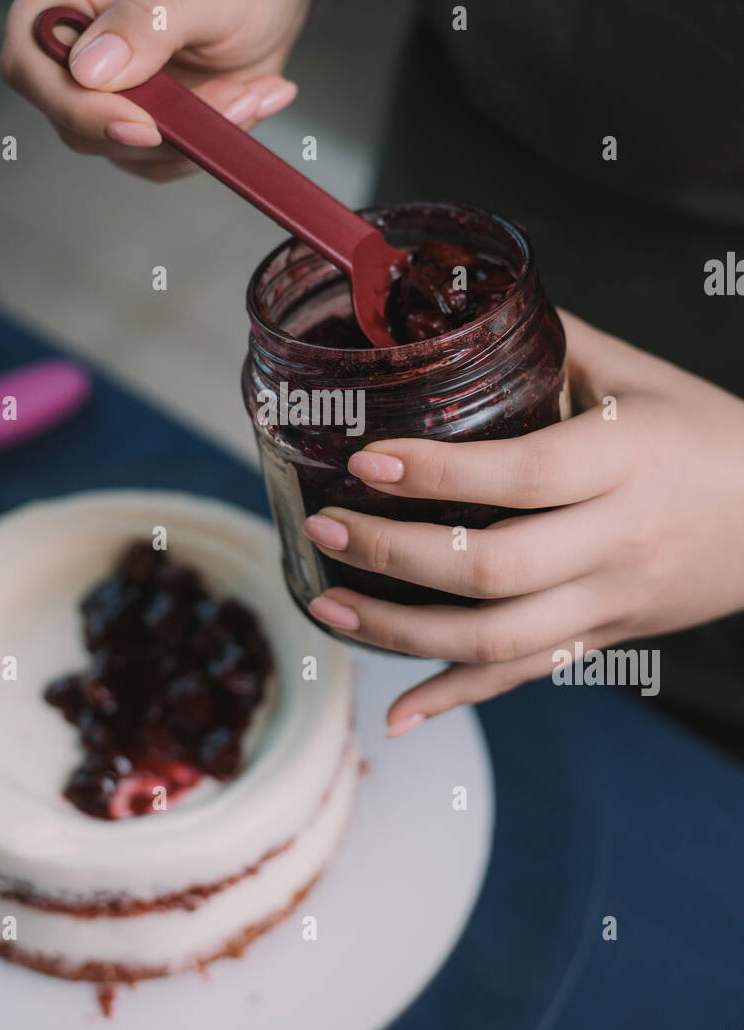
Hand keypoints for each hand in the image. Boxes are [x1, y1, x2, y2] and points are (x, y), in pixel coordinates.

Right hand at [0, 0, 312, 181]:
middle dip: (156, 126)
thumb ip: (147, 20)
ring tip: (254, 93)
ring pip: (118, 146)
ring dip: (193, 138)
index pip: (26, 57)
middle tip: (236, 100)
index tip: (142, 123)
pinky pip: (159, 159)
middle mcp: (80, 36)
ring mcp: (108, 83)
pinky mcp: (141, 116)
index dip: (69, 102)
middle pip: (68, 115)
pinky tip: (254, 99)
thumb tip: (87, 72)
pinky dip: (210, 144)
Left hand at [303, 311, 743, 734]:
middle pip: (493, 568)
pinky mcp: (605, 639)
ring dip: (400, 631)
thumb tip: (455, 314)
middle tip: (323, 526)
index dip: (439, 472)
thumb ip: (551, 343)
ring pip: (496, 639)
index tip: (366, 460)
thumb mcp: (638, 375)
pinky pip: (523, 677)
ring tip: (326, 604)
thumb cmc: (706, 432)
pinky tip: (398, 715)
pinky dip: (456, 698)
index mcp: (625, 460)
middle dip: (394, 554)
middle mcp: (616, 539)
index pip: (523, 474)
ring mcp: (609, 601)